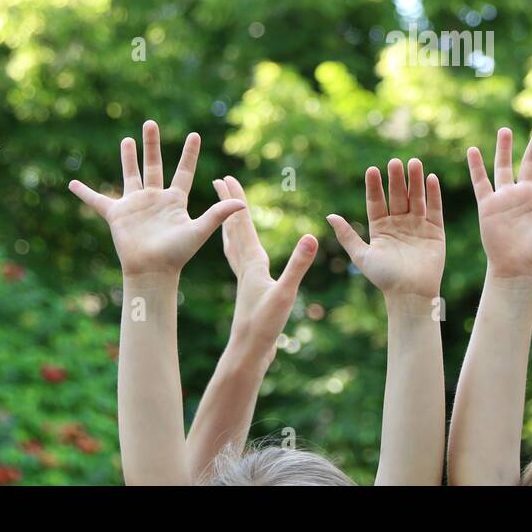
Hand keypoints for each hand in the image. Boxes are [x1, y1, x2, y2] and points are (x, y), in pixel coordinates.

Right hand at [69, 120, 243, 277]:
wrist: (152, 271)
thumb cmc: (177, 254)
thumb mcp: (199, 231)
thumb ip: (218, 214)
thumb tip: (241, 203)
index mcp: (174, 200)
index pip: (183, 171)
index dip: (189, 154)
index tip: (195, 134)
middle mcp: (155, 199)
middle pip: (154, 165)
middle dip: (152, 144)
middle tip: (151, 123)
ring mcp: (135, 205)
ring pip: (130, 175)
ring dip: (127, 157)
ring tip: (127, 139)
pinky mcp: (117, 214)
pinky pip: (97, 200)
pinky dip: (84, 193)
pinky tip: (72, 183)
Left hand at [213, 176, 317, 360]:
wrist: (248, 354)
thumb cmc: (264, 325)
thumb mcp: (286, 292)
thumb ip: (297, 265)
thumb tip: (310, 236)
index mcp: (252, 262)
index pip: (241, 224)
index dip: (235, 200)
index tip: (226, 177)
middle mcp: (245, 267)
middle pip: (233, 228)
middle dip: (228, 204)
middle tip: (220, 180)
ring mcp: (245, 279)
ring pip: (234, 243)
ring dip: (230, 223)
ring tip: (225, 211)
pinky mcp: (249, 291)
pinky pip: (240, 260)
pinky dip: (238, 248)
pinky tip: (242, 253)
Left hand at [327, 157, 444, 299]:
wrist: (410, 293)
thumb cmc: (384, 277)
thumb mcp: (361, 255)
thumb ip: (347, 235)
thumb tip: (329, 216)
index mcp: (380, 228)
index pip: (376, 202)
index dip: (374, 187)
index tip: (372, 170)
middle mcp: (399, 224)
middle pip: (397, 196)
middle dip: (396, 179)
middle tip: (394, 162)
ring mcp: (417, 226)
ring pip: (416, 198)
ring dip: (415, 181)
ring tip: (413, 163)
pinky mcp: (435, 230)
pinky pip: (434, 208)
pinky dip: (433, 194)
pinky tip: (431, 178)